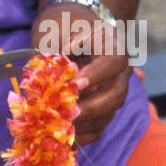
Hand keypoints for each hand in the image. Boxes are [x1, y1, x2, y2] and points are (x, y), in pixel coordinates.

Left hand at [31, 3, 129, 145]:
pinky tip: (64, 136)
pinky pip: (101, 127)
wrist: (73, 32)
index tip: (75, 84)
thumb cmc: (63, 30)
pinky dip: (83, 134)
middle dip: (91, 107)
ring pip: (109, 114)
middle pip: (116, 95)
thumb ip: (53, 51)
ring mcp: (116, 93)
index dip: (96, 75)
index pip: (113, 62)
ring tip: (61, 127)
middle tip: (67, 113)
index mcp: (113, 47)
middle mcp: (121, 72)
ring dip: (84, 123)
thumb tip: (44, 75)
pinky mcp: (107, 110)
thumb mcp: (58, 31)